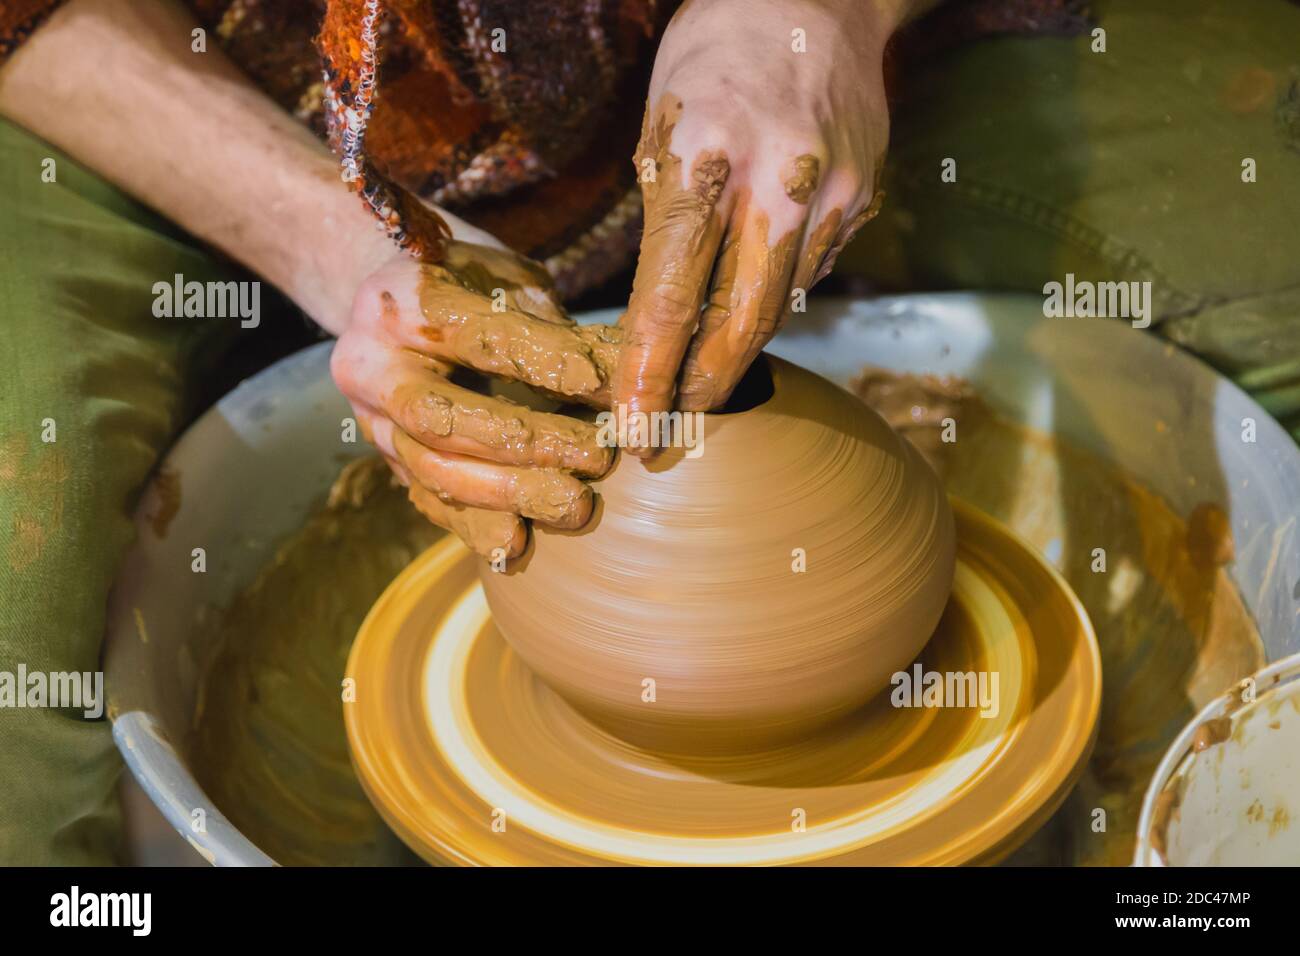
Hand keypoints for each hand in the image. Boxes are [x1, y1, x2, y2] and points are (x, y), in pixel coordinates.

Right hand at [331, 240, 622, 558]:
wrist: (394, 307)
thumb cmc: (473, 285)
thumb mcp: (508, 279)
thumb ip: (551, 323)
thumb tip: (630, 365)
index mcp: (400, 301)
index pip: (476, 338)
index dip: (540, 361)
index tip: (598, 381)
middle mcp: (370, 365)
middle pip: (443, 417)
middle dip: (526, 442)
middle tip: (597, 456)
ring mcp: (371, 420)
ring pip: (433, 470)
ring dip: (509, 493)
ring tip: (576, 506)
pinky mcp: (386, 462)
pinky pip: (428, 502)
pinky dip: (474, 527)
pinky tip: (520, 544)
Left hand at [614, 0, 899, 436]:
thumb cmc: (712, 58)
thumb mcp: (661, 125)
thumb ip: (666, 219)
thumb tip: (660, 318)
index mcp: (704, 160)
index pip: (669, 296)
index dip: (646, 373)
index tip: (628, 429)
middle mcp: (775, 182)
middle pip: (735, 324)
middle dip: (696, 394)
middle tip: (663, 442)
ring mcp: (830, 193)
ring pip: (777, 309)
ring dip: (733, 361)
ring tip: (694, 397)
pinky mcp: (862, 197)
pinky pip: (810, 271)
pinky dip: (772, 299)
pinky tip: (745, 311)